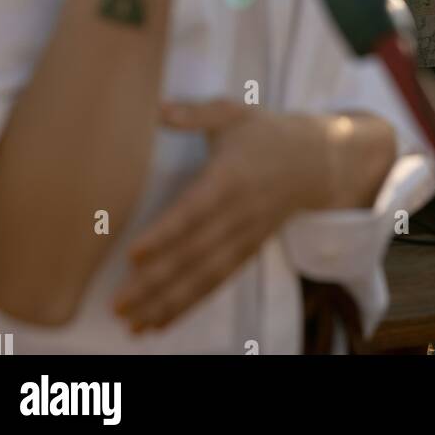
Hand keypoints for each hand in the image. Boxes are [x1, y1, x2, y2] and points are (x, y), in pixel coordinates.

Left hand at [112, 99, 328, 333]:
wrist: (316, 162)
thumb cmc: (265, 133)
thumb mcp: (233, 113)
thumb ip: (195, 114)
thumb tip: (157, 110)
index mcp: (230, 178)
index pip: (194, 211)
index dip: (165, 234)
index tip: (133, 255)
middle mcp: (238, 214)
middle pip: (194, 254)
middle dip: (156, 283)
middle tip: (118, 305)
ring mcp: (245, 238)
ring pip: (204, 277)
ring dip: (168, 304)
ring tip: (133, 324)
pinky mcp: (248, 252)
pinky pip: (216, 283)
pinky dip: (189, 305)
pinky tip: (160, 321)